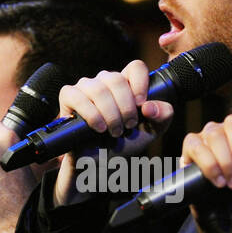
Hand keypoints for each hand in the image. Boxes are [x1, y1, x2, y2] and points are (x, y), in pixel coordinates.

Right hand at [52, 60, 173, 206]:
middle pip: (116, 79)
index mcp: (126, 83)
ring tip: (113, 131)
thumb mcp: (152, 130)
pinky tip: (98, 127)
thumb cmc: (125, 144)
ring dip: (109, 114)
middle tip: (127, 126)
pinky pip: (77, 96)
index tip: (141, 107)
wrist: (101, 165)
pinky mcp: (68, 97)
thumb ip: (163, 114)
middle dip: (125, 107)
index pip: (135, 67)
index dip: (140, 84)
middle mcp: (105, 81)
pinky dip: (90, 114)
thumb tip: (148, 106)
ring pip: (98, 88)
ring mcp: (85, 87)